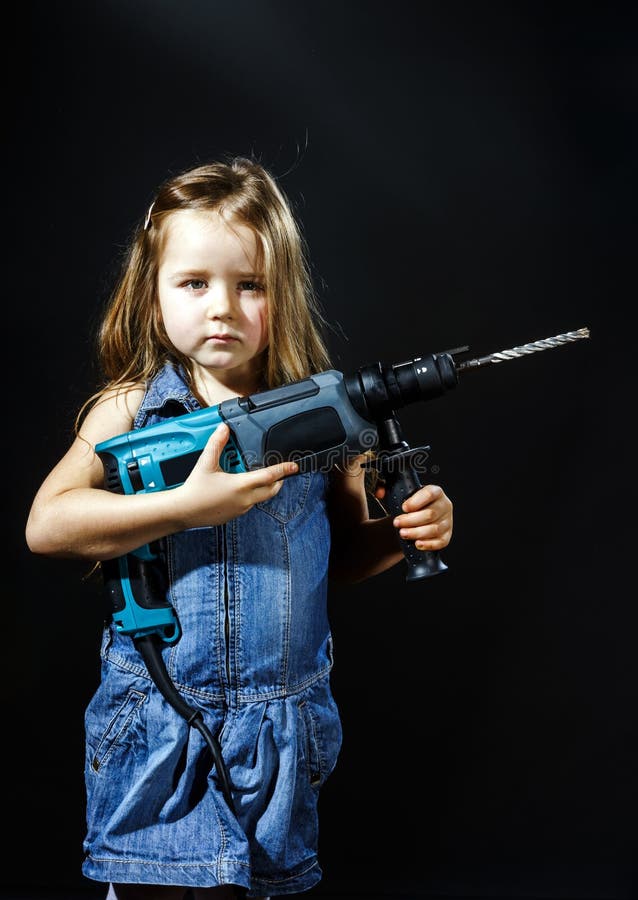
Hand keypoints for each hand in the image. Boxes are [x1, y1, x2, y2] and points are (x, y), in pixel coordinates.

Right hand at [174, 423, 297, 528]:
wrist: (184, 512)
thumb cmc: (195, 490)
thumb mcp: (206, 463)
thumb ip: (216, 444)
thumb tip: (223, 429)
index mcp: (241, 485)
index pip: (269, 476)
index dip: (283, 470)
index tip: (293, 466)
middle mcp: (245, 499)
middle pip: (271, 490)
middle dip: (279, 481)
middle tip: (281, 473)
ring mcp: (241, 509)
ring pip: (260, 498)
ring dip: (264, 488)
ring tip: (259, 478)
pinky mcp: (234, 515)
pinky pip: (249, 504)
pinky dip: (252, 495)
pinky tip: (240, 489)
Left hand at [375, 482, 452, 550]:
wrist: (417, 518)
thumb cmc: (409, 505)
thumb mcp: (399, 493)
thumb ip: (386, 488)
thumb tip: (379, 493)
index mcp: (435, 492)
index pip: (429, 494)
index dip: (416, 501)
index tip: (403, 508)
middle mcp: (444, 506)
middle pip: (430, 514)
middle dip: (411, 520)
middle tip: (397, 523)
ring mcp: (447, 522)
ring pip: (434, 529)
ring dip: (417, 532)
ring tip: (403, 533)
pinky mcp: (446, 536)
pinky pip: (440, 542)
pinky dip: (429, 544)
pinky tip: (417, 544)